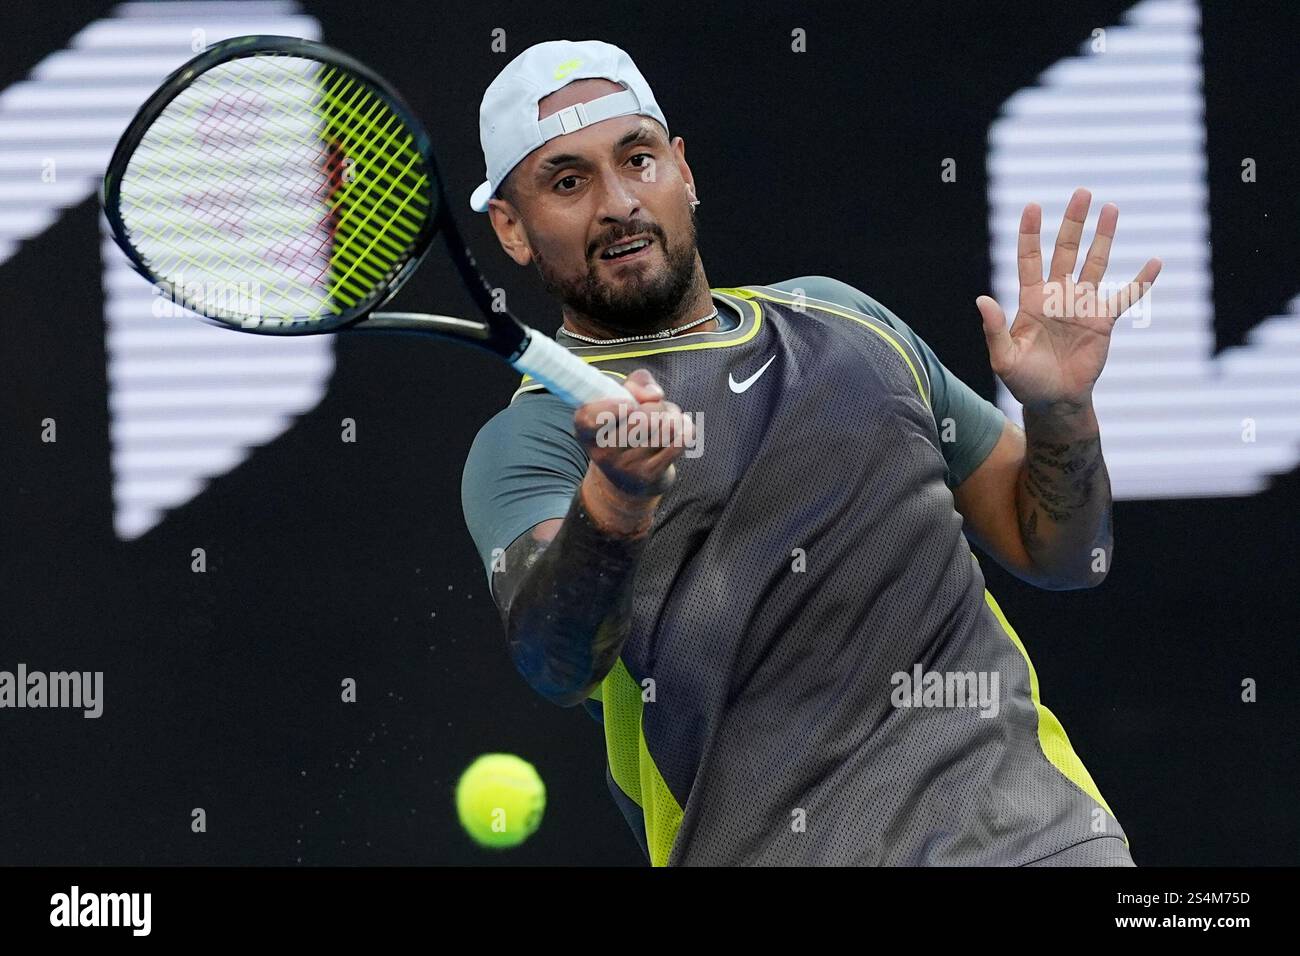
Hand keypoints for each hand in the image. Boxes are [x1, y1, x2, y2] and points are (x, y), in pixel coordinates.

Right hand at [573, 369, 693, 534]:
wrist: (632, 476)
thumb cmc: (628, 427)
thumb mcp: (623, 399)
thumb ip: (637, 383)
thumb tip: (654, 395)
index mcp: (586, 430)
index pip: (590, 418)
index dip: (613, 407)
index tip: (630, 405)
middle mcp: (601, 452)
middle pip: (643, 417)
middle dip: (657, 407)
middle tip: (654, 411)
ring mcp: (625, 467)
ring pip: (664, 427)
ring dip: (672, 417)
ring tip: (666, 420)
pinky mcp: (648, 475)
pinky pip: (679, 442)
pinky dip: (685, 429)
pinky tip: (680, 428)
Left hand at [976, 187, 1161, 411]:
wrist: (1053, 400)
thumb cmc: (1024, 380)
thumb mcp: (1004, 357)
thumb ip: (995, 328)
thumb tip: (982, 299)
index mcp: (1032, 300)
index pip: (1030, 258)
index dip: (1030, 233)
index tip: (1032, 206)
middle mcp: (1058, 296)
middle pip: (1066, 251)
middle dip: (1073, 223)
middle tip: (1081, 193)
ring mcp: (1082, 306)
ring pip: (1095, 264)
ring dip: (1103, 237)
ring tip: (1111, 208)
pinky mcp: (1103, 322)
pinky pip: (1125, 297)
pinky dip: (1140, 281)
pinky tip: (1154, 262)